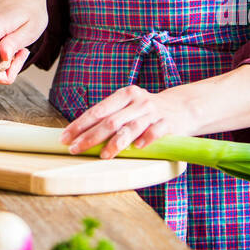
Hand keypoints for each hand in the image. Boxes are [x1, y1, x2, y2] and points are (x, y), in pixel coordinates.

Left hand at [58, 83, 198, 157]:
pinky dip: (146, 139)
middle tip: (76, 149)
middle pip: (110, 120)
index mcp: (124, 95)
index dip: (80, 124)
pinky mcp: (168, 123)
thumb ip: (111, 117)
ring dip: (115, 142)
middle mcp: (137, 101)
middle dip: (90, 136)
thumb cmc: (148, 111)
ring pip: (130, 127)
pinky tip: (137, 148)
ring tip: (103, 155)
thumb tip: (80, 135)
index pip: (97, 110)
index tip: (65, 137)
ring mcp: (153, 112)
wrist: (183, 106)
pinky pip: (155, 132)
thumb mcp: (129, 107)